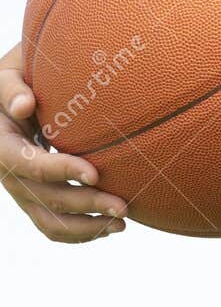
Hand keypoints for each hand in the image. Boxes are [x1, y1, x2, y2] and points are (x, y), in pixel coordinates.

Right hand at [0, 49, 127, 241]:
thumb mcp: (9, 74)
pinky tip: (109, 227)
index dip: (61, 171)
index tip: (95, 173)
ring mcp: (21, 191)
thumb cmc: (19, 80)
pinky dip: (80, 233)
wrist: (15, 99)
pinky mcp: (34, 200)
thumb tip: (24, 105)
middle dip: (85, 204)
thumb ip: (11, 88)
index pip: (29, 165)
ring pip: (49, 222)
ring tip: (122, 224)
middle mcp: (8, 173)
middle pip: (45, 199)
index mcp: (1, 145)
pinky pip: (53, 226)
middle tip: (122, 206)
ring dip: (86, 228)